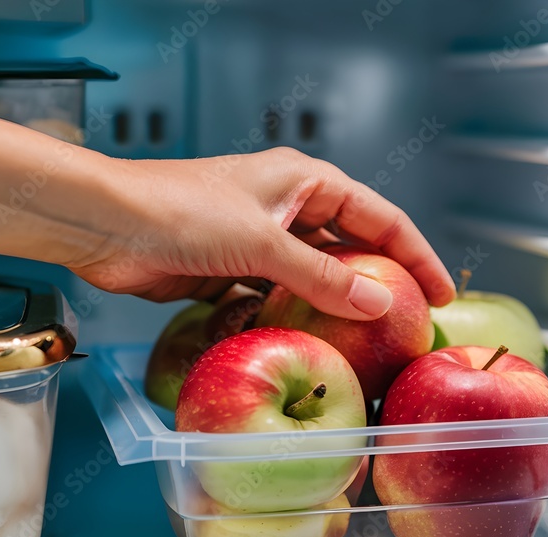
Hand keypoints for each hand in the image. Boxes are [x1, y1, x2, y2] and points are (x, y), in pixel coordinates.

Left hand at [68, 147, 455, 319]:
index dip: (415, 256)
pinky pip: (277, 296)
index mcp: (305, 181)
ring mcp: (259, 239)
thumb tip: (380, 304)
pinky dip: (293, 316)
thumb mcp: (263, 243)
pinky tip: (310, 342)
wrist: (105, 224)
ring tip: (368, 344)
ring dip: (334, 305)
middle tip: (410, 327)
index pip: (380, 218)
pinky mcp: (232, 269)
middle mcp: (287, 206)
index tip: (442, 296)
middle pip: (350, 247)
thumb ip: (323, 276)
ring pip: (313, 276)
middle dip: (379, 284)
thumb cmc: (180, 213)